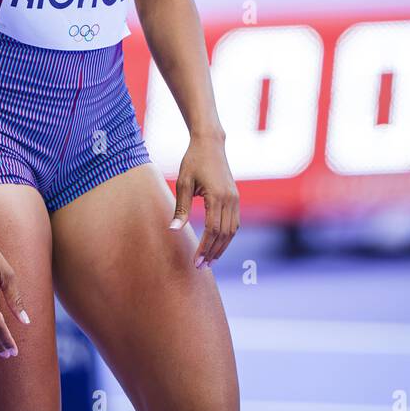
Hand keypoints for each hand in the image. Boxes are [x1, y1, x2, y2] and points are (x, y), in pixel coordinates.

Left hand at [169, 135, 239, 267]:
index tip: (195, 262)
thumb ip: (181, 208)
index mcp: (217, 196)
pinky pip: (234, 223)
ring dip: (221, 247)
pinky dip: (227, 236)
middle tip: (201, 267)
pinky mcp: (235, 198)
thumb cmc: (193, 161)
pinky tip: (217, 244)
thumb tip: (174, 230)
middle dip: (212, 252)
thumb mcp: (183, 183)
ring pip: (232, 231)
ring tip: (209, 260)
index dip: (204, 248)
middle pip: (223, 234)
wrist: (210, 144)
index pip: (212, 230)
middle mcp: (230, 200)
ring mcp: (235, 199)